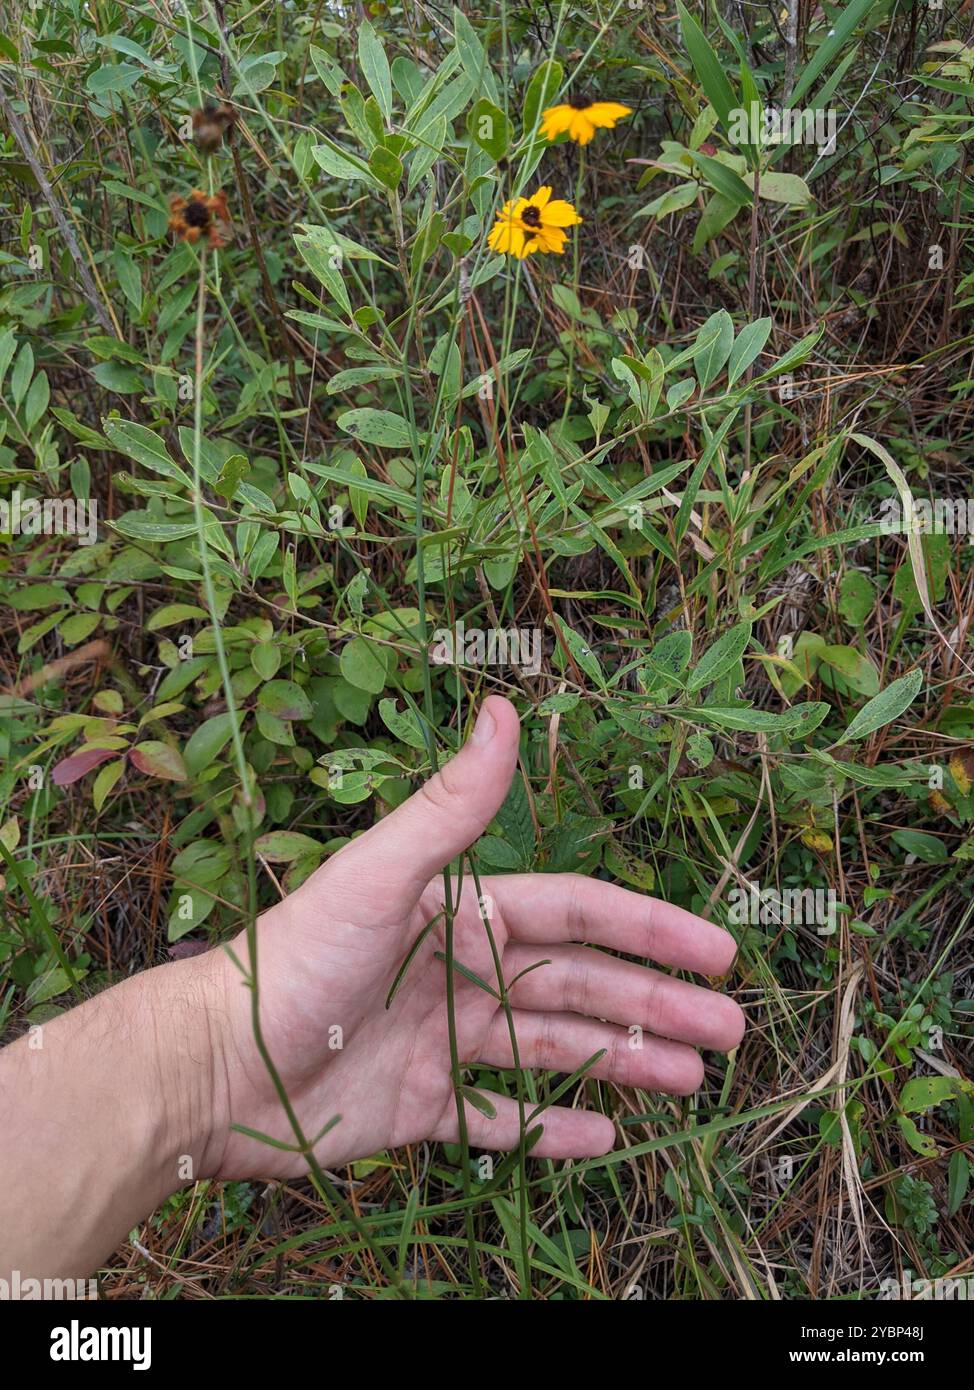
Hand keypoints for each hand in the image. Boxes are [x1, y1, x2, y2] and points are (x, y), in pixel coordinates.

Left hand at [200, 696, 744, 1176]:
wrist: (212, 1067)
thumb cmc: (293, 961)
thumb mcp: (380, 875)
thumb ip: (451, 805)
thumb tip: (503, 706)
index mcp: (463, 913)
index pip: (578, 915)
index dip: (650, 929)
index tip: (718, 954)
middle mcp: (462, 972)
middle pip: (579, 985)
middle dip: (656, 1006)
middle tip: (729, 1035)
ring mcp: (443, 1040)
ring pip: (553, 1050)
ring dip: (623, 1062)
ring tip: (691, 1084)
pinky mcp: (417, 1104)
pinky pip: (499, 1119)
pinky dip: (550, 1129)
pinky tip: (604, 1138)